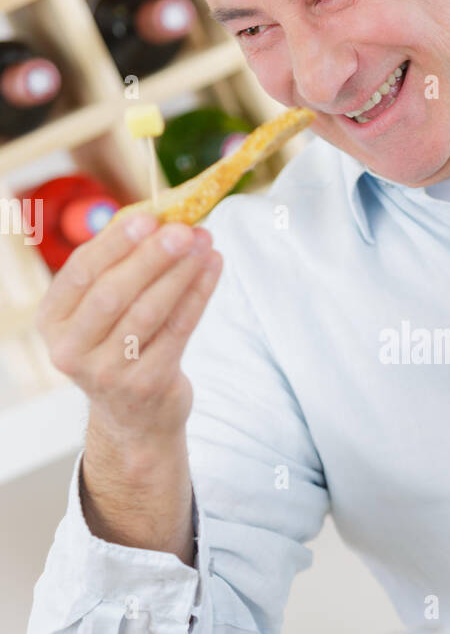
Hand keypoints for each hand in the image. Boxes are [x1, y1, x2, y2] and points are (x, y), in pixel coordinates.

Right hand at [37, 213, 222, 443]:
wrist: (133, 417)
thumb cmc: (119, 345)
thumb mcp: (101, 313)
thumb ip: (118, 268)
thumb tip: (159, 216)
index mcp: (53, 320)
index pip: (81, 273)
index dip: (115, 243)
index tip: (148, 217)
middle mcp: (71, 349)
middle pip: (113, 293)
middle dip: (152, 257)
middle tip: (184, 230)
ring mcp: (107, 372)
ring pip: (149, 312)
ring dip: (181, 273)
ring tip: (205, 244)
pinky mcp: (145, 385)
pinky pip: (177, 331)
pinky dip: (197, 296)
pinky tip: (212, 269)